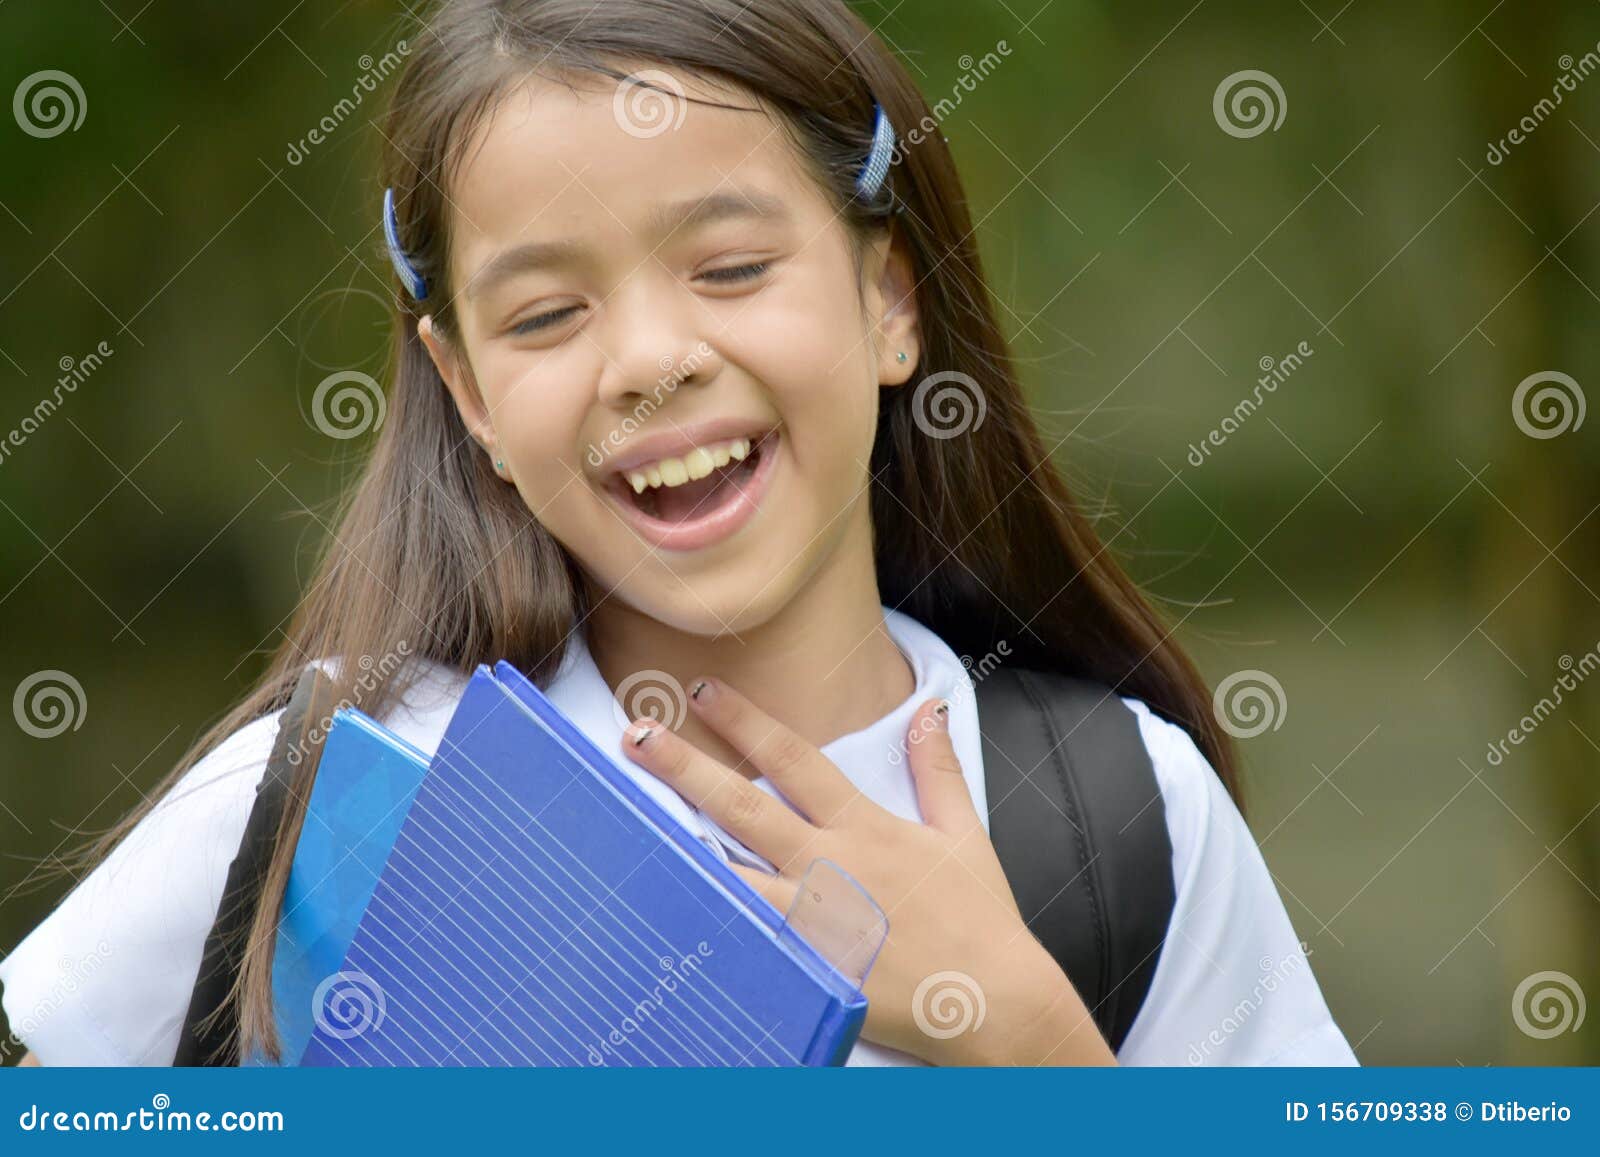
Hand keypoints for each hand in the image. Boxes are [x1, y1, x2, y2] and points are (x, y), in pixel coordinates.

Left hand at [621, 675, 1115, 1066]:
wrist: (996, 1002)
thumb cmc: (981, 918)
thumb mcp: (964, 833)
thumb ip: (937, 768)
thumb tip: (928, 709)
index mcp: (865, 826)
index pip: (793, 759)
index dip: (744, 720)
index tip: (702, 691)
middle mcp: (830, 865)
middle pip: (743, 807)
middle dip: (686, 766)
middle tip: (636, 733)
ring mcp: (813, 920)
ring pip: (728, 875)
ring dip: (677, 843)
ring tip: (622, 818)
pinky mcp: (807, 970)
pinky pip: (742, 940)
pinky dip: (704, 920)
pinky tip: (662, 905)